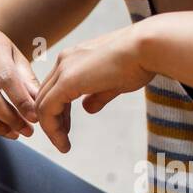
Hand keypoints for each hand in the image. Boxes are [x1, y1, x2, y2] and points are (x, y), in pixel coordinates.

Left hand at [34, 24, 153, 152]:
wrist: (149, 46)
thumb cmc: (139, 61)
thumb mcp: (113, 82)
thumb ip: (97, 95)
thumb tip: (87, 108)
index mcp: (74, 57)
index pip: (55, 88)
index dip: (58, 112)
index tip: (66, 129)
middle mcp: (64, 60)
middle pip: (45, 96)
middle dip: (52, 121)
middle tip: (63, 140)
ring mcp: (63, 69)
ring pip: (42, 104)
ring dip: (50, 128)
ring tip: (62, 145)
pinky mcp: (67, 80)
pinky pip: (47, 110)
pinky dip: (51, 128)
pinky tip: (63, 142)